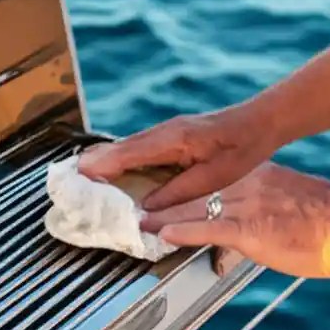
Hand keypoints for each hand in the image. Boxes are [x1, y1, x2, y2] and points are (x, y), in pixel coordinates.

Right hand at [76, 106, 278, 210]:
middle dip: (94, 162)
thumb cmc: (243, 148)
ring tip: (82, 174)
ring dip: (105, 159)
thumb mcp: (214, 177)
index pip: (129, 153)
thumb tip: (147, 207)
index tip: (79, 176)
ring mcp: (167, 132)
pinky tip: (112, 166)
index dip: (102, 166)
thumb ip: (179, 192)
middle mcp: (165, 132)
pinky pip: (138, 147)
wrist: (260, 122)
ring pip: (127, 146)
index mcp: (173, 139)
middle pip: (121, 147)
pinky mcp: (171, 135)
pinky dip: (120, 157)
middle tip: (68, 178)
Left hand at [141, 162, 329, 277]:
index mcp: (260, 176)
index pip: (214, 180)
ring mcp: (246, 205)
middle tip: (143, 205)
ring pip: (195, 208)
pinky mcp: (249, 228)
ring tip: (142, 221)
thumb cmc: (329, 221)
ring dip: (164, 217)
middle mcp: (248, 185)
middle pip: (197, 191)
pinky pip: (208, 229)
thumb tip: (262, 218)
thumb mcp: (294, 201)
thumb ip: (270, 204)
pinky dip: (183, 232)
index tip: (168, 191)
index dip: (187, 187)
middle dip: (167, 199)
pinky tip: (164, 234)